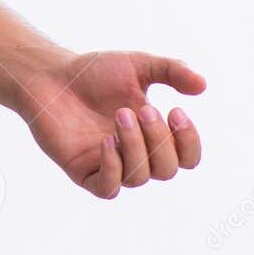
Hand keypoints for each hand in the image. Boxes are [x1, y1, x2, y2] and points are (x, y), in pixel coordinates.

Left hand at [19, 51, 205, 200]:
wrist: (50, 74)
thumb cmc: (93, 73)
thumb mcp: (138, 65)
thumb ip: (171, 71)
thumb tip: (203, 84)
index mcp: (153, 134)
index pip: (187, 158)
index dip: (189, 142)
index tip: (176, 111)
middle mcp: (135, 154)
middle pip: (167, 169)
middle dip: (159, 139)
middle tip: (142, 109)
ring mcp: (109, 165)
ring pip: (139, 178)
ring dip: (135, 147)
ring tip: (119, 114)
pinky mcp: (83, 172)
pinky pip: (108, 188)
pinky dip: (112, 167)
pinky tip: (106, 141)